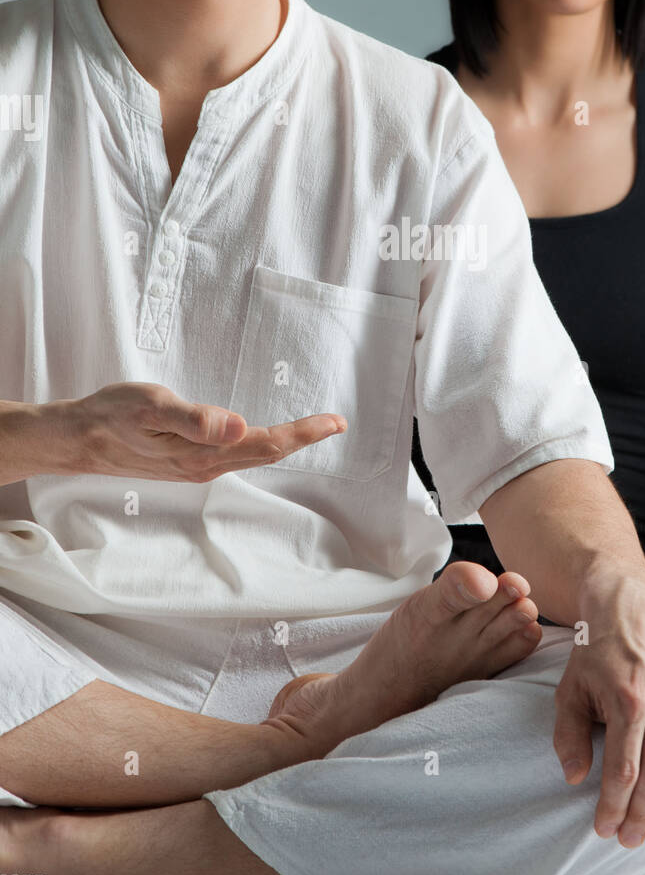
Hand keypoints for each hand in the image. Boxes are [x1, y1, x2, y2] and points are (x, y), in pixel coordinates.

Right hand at [41, 381, 346, 482]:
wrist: (78, 439)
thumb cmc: (113, 416)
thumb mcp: (152, 408)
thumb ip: (196, 419)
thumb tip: (240, 425)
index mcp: (204, 455)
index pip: (267, 444)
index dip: (303, 433)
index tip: (335, 422)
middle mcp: (206, 466)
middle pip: (265, 452)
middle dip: (302, 438)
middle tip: (336, 422)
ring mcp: (197, 466)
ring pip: (251, 455)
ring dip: (283, 442)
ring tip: (311, 428)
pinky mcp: (187, 460)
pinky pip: (235, 455)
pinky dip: (259, 443)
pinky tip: (262, 435)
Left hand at [553, 569, 644, 849]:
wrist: (631, 602)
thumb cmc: (597, 649)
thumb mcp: (570, 687)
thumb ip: (568, 734)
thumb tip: (573, 777)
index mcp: (627, 698)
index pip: (623, 770)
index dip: (613, 806)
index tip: (605, 829)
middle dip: (642, 815)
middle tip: (632, 840)